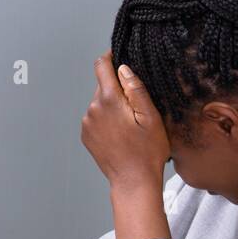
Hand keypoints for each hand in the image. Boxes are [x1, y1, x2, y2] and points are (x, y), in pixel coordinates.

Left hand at [79, 53, 169, 192]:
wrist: (133, 181)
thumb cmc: (147, 151)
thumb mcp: (151, 117)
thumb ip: (136, 89)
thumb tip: (123, 68)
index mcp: (109, 100)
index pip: (101, 66)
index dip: (111, 57)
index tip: (120, 57)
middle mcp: (92, 109)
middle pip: (102, 85)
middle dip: (118, 87)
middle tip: (136, 103)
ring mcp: (87, 123)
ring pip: (99, 102)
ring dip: (112, 104)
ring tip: (130, 122)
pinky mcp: (86, 135)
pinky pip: (96, 117)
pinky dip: (107, 118)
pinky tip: (121, 132)